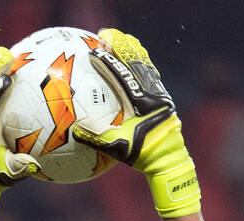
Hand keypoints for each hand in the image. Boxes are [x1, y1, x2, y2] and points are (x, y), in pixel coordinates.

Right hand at [74, 28, 200, 217]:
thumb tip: (74, 127)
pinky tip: (129, 58)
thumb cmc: (143, 157)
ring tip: (118, 39)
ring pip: (146, 64)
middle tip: (105, 34)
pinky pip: (151, 74)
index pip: (124, 76)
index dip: (109, 62)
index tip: (94, 50)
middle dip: (120, 46)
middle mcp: (156, 95)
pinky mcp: (164, 96)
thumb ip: (97, 137)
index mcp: (144, 104)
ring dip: (131, 50)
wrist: (170, 162)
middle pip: (137, 62)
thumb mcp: (118, 148)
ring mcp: (161, 94)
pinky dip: (140, 63)